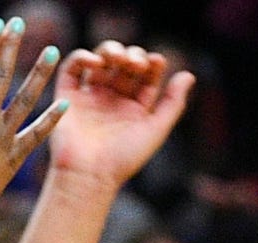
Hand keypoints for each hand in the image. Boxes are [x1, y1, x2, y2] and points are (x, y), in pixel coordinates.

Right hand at [0, 18, 67, 215]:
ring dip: (39, 74)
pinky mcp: (13, 157)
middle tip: (21, 22)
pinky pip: (36, 136)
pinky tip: (64, 105)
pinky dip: (50, 121)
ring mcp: (2, 136)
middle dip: (11, 46)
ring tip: (53, 51)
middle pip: (1, 75)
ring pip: (24, 99)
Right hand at [48, 41, 193, 190]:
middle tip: (135, 64)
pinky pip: (73, 68)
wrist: (89, 176)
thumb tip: (189, 74)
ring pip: (100, 59)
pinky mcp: (67, 97)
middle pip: (123, 63)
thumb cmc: (123, 160)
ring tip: (117, 58)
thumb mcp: (155, 131)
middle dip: (132, 56)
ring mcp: (90, 96)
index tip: (156, 62)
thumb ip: (172, 103)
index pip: (145, 75)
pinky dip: (82, 57)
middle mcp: (111, 100)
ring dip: (110, 50)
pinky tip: (96, 62)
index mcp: (133, 108)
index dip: (151, 64)